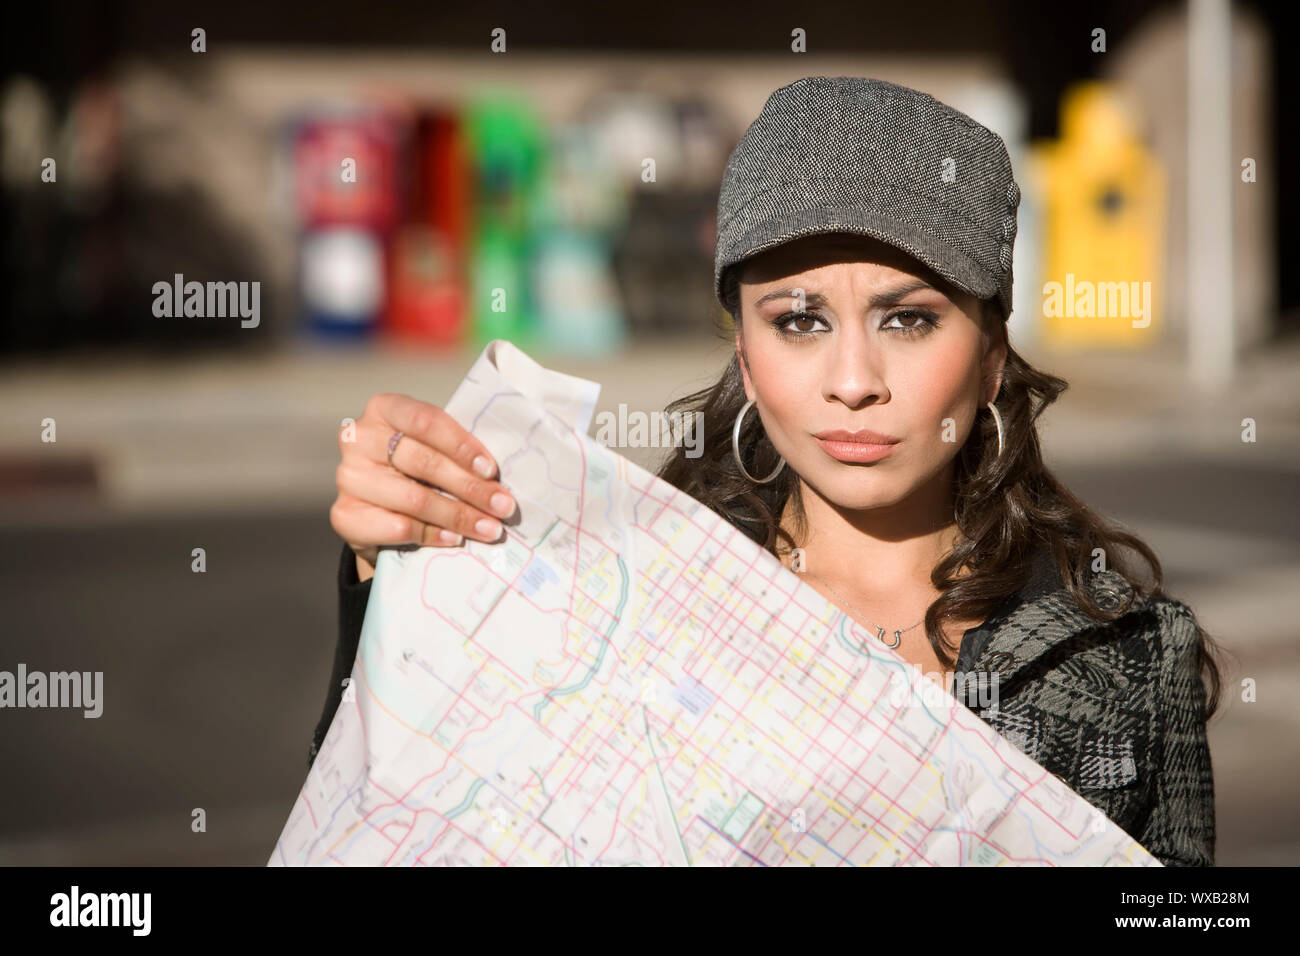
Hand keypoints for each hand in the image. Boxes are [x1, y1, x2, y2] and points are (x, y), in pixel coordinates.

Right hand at [329, 393, 516, 580]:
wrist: (379, 507)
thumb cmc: (416, 468)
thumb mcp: (433, 447)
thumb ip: (456, 451)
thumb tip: (498, 478)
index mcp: (384, 408)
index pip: (426, 421)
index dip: (462, 445)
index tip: (491, 469)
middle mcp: (358, 438)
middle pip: (424, 463)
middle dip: (471, 488)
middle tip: (503, 507)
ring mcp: (348, 477)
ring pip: (414, 498)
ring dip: (459, 516)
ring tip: (489, 528)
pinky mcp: (345, 515)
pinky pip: (398, 527)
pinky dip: (432, 534)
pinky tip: (455, 538)